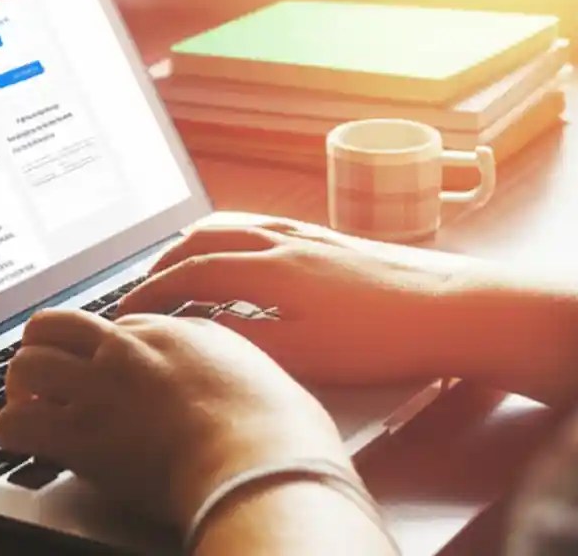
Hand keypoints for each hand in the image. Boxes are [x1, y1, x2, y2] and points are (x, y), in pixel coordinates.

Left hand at [0, 309, 349, 527]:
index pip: (116, 327)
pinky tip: (25, 443)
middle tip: (49, 378)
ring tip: (31, 408)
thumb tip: (234, 380)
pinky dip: (12, 433)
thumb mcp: (260, 369)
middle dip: (44, 349)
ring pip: (25, 365)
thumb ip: (230, 366)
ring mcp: (100, 388)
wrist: (260, 458)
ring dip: (21, 388)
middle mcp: (129, 349)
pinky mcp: (80, 434)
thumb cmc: (276, 426)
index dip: (105, 353)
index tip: (106, 372)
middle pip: (55, 325)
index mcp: (173, 331)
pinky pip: (15, 423)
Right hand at [117, 219, 468, 385]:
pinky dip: (233, 237)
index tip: (125, 314)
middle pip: (204, 239)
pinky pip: (262, 225)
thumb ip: (245, 338)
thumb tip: (197, 329)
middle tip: (144, 291)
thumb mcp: (305, 353)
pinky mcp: (331, 237)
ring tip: (182, 268)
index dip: (151, 294)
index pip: (190, 274)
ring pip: (234, 225)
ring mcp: (308, 233)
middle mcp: (282, 239)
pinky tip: (245, 256)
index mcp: (268, 268)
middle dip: (165, 264)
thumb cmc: (381, 338)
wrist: (452, 308)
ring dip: (197, 244)